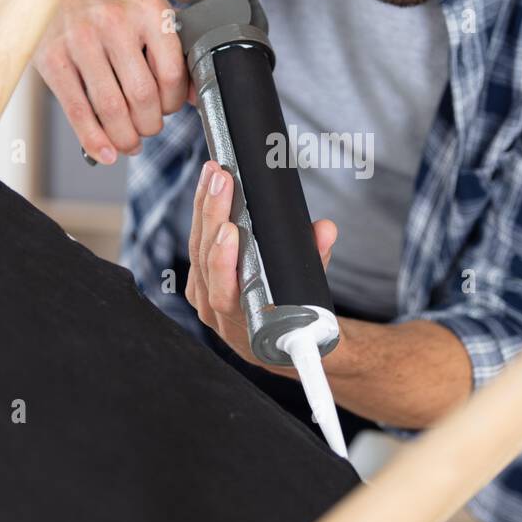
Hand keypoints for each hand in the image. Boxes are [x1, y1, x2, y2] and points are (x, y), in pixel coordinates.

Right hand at [33, 0, 196, 162]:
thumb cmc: (109, 13)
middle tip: (146, 129)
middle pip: (142, 95)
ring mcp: (81, 39)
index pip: (172, 73)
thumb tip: (196, 96)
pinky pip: (78, 111)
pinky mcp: (53, 58)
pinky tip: (104, 151)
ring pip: (111, 108)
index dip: (173, 103)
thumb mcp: (148, 21)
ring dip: (124, 137)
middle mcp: (115, 21)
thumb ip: (174, 54)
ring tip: (127, 142)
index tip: (167, 110)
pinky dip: (94, 139)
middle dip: (149, 125)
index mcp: (149, 11)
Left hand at [184, 160, 337, 367]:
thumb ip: (316, 262)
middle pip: (205, 260)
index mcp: (242, 321)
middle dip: (212, 215)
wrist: (280, 347)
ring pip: (196, 250)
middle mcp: (216, 312)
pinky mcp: (200, 283)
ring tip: (213, 174)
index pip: (223, 291)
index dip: (223, 262)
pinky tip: (208, 189)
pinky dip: (201, 216)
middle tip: (221, 179)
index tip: (230, 230)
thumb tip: (325, 230)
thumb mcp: (313, 296)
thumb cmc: (296, 323)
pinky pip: (195, 247)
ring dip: (203, 208)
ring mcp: (204, 297)